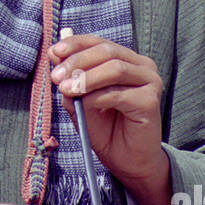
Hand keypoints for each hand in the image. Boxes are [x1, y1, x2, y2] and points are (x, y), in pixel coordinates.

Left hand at [48, 31, 165, 189]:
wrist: (127, 161)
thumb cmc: (106, 130)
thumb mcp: (80, 101)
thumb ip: (71, 81)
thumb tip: (56, 59)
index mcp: (125, 60)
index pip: (98, 43)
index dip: (75, 45)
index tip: (53, 52)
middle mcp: (141, 66)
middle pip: (106, 51)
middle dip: (77, 61)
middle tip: (56, 76)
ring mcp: (150, 81)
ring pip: (114, 68)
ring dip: (86, 78)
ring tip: (66, 89)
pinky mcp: (150, 101)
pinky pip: (118, 93)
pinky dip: (96, 97)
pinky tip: (83, 104)